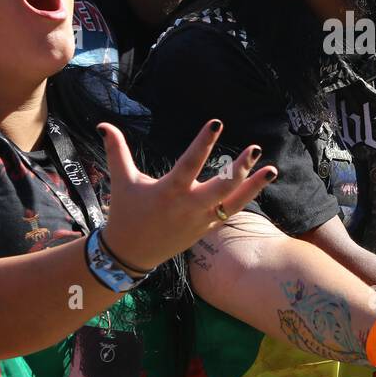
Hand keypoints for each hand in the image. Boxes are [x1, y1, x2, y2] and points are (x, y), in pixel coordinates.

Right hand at [99, 119, 276, 270]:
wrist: (131, 254)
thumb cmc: (126, 212)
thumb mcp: (121, 181)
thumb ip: (116, 151)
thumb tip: (103, 124)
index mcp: (168, 191)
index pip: (190, 163)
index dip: (204, 143)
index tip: (217, 123)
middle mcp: (188, 206)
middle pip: (220, 187)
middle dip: (239, 169)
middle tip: (255, 148)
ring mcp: (201, 220)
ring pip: (233, 202)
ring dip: (254, 186)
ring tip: (272, 168)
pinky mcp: (207, 229)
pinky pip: (232, 213)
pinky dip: (247, 198)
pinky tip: (261, 182)